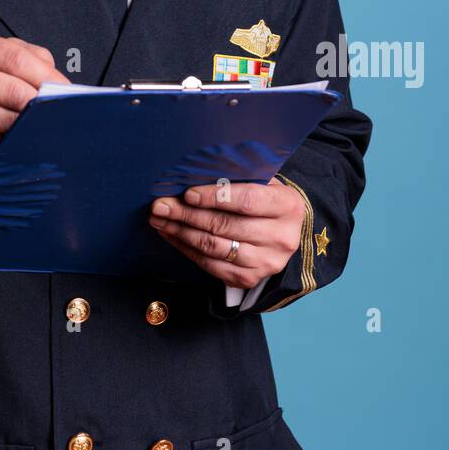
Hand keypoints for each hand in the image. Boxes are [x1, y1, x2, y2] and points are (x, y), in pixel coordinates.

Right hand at [0, 32, 69, 172]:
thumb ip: (25, 58)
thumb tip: (54, 77)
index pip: (14, 57)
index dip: (44, 74)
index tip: (62, 86)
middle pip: (13, 88)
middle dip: (39, 101)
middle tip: (54, 108)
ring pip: (8, 116)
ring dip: (24, 123)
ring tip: (25, 122)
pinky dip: (6, 140)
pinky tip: (0, 136)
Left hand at [148, 177, 305, 291]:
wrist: (286, 231)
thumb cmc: (267, 198)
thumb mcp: (262, 180)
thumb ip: (237, 175)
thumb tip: (196, 170)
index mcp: (287, 206)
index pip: (247, 200)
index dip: (215, 197)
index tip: (188, 193)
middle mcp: (281, 237)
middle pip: (226, 226)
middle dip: (187, 214)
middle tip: (161, 205)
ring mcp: (266, 262)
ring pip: (215, 247)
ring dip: (182, 232)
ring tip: (161, 219)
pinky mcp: (250, 279)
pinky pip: (212, 266)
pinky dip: (187, 250)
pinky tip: (173, 236)